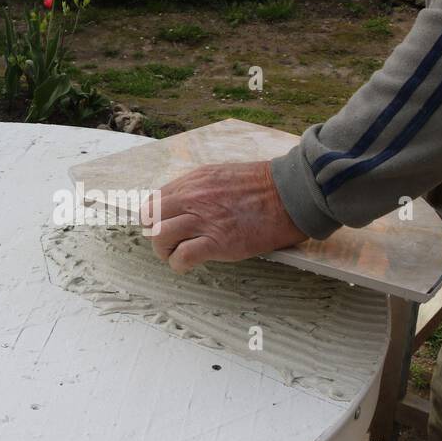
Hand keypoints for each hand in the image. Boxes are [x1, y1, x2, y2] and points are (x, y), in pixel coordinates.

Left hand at [145, 161, 307, 273]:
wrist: (290, 194)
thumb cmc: (262, 187)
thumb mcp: (221, 175)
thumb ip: (199, 188)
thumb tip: (183, 204)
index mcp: (193, 181)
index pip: (155, 201)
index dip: (157, 218)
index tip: (166, 227)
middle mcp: (193, 198)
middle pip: (151, 218)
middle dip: (155, 234)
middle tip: (169, 243)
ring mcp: (203, 220)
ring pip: (160, 237)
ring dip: (165, 251)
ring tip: (177, 255)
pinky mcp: (217, 242)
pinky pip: (182, 257)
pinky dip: (179, 264)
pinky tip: (188, 265)